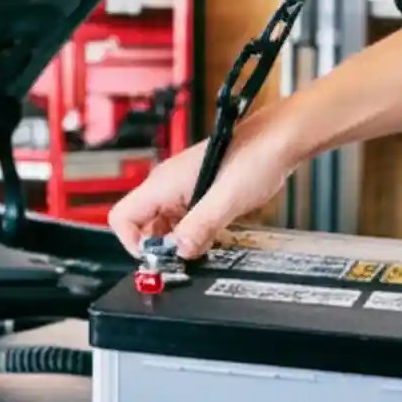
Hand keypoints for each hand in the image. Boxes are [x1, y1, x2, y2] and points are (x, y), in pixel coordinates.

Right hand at [108, 113, 297, 258]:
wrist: (278, 141)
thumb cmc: (255, 156)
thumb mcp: (227, 199)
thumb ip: (200, 227)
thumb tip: (180, 251)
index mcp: (164, 183)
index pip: (122, 217)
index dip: (133, 244)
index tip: (158, 259)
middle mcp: (167, 186)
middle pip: (142, 226)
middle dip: (160, 248)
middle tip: (184, 261)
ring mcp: (182, 189)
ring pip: (164, 226)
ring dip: (178, 243)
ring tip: (202, 249)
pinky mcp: (198, 194)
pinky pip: (184, 221)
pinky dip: (193, 235)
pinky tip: (211, 238)